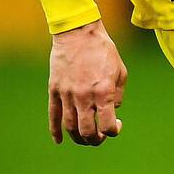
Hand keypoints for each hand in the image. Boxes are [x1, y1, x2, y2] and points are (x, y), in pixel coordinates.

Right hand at [48, 19, 127, 145]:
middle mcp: (84, 96)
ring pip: (70, 127)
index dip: (114, 131)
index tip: (117, 124)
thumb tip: (112, 111)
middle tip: (100, 135)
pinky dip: (55, 131)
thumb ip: (118, 95)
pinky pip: (53, 116)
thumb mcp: (120, 71)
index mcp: (103, 92)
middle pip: (87, 132)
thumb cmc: (103, 50)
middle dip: (96, 140)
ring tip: (86, 136)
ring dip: (79, 138)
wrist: (78, 32)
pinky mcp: (54, 90)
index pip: (108, 126)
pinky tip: (60, 141)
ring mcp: (67, 94)